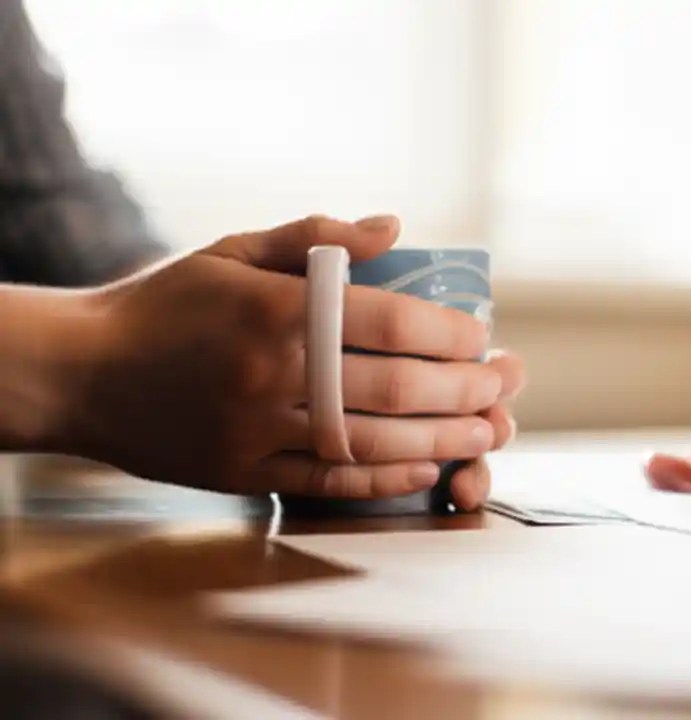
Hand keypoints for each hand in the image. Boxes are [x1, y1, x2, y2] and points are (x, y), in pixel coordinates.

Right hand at [63, 215, 524, 506]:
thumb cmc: (167, 302)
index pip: (391, 323)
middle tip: (505, 387)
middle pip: (397, 387)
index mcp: (279, 311)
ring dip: (443, 439)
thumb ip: (317, 238)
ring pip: (374, 442)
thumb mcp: (233, 250)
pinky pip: (330, 482)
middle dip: (465, 390)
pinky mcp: (245, 473)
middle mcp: (275, 373)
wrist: (81, 372)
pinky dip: (385, 480)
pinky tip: (426, 470)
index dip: (450, 334)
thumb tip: (395, 229)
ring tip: (487, 434)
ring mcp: (259, 430)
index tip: (482, 336)